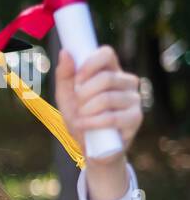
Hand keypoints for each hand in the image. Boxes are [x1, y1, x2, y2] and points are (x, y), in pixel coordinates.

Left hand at [56, 46, 141, 199]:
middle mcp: (127, 82)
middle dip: (83, 94)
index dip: (89, 65)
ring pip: (107, 98)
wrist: (90, 147)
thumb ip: (64, 75)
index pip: (106, 53)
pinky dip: (92, 123)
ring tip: (81, 117)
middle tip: (78, 105)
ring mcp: (134, 100)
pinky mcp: (136, 118)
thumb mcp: (66, 96)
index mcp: (111, 71)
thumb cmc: (80, 117)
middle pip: (105, 78)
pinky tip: (83, 126)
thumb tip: (65, 52)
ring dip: (86, 110)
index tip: (77, 80)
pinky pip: (112, 117)